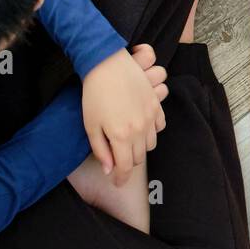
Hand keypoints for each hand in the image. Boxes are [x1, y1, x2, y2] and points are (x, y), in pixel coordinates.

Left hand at [81, 45, 168, 185]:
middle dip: (127, 162)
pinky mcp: (156, 105)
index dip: (120, 178)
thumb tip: (109, 169)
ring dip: (139, 147)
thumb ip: (101, 150)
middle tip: (116, 159)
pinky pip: (159, 126)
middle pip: (138, 157)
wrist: (107, 65)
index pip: (124, 167)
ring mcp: (150, 117)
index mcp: (121, 137)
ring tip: (127, 141)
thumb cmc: (94, 95)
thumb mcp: (90, 126)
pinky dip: (151, 132)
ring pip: (150, 144)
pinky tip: (140, 127)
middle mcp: (139, 130)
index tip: (117, 183)